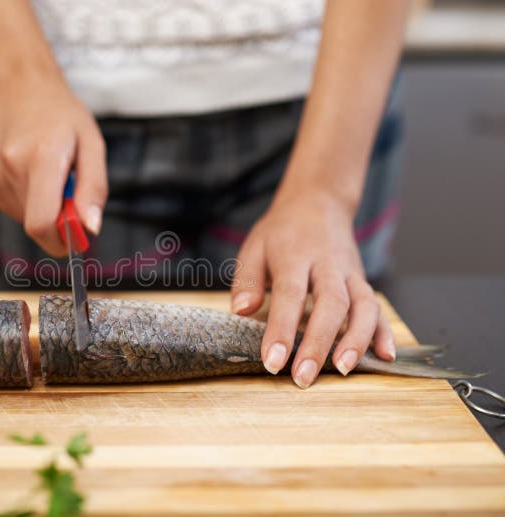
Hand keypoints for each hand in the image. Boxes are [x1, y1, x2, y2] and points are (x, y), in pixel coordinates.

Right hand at [0, 75, 106, 255]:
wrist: (22, 88)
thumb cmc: (61, 116)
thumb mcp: (92, 146)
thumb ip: (94, 189)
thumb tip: (90, 228)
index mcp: (41, 157)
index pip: (41, 224)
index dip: (60, 241)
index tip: (74, 239)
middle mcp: (10, 165)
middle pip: (34, 223)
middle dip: (56, 218)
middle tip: (65, 188)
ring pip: (22, 217)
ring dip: (39, 206)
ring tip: (44, 172)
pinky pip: (8, 206)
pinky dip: (23, 198)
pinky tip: (26, 170)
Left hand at [230, 186, 395, 387]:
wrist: (318, 202)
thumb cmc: (281, 232)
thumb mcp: (254, 246)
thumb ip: (246, 280)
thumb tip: (241, 312)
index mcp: (294, 255)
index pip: (290, 294)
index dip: (282, 330)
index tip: (273, 361)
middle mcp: (327, 263)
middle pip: (330, 303)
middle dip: (320, 343)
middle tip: (305, 376)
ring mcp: (350, 272)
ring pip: (363, 305)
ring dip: (356, 339)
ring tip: (345, 370)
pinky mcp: (363, 280)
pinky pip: (378, 307)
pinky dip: (384, 332)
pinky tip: (385, 357)